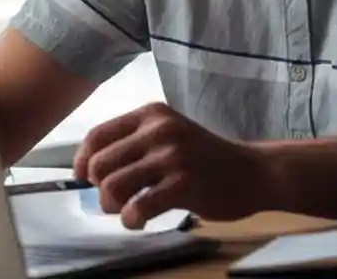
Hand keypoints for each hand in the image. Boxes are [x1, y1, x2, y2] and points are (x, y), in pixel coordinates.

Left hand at [73, 102, 271, 228]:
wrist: (254, 171)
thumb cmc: (206, 158)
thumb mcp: (170, 135)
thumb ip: (135, 144)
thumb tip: (90, 168)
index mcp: (152, 115)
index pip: (97, 135)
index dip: (82, 161)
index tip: (85, 178)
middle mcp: (159, 130)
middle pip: (99, 164)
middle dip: (100, 188)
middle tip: (117, 199)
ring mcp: (172, 156)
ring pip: (112, 186)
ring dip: (114, 207)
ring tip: (129, 212)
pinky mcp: (184, 183)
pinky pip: (137, 207)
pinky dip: (131, 220)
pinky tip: (140, 221)